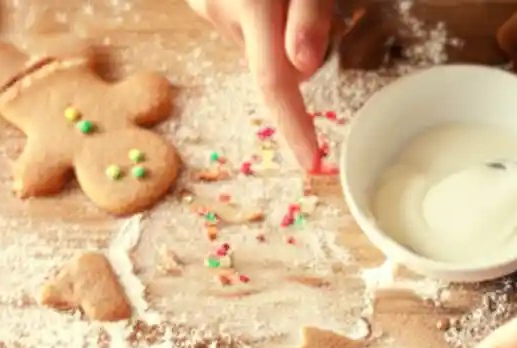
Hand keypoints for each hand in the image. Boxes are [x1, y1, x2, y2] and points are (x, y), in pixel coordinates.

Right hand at [186, 0, 330, 169]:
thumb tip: (302, 69)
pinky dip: (261, 19)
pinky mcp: (204, 4)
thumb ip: (308, 16)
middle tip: (312, 9)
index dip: (294, 127)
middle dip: (296, 54)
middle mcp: (221, 12)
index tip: (311, 163)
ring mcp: (206, 8)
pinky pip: (244, 28)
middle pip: (271, 65)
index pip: (274, 83)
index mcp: (252, 5)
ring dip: (278, 31)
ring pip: (258, 46)